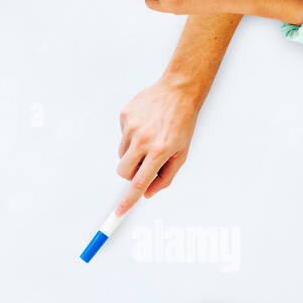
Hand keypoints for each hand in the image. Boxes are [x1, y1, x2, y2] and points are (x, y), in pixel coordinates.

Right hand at [116, 76, 202, 213]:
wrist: (179, 90)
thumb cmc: (182, 123)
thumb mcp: (182, 152)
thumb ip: (166, 176)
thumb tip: (148, 193)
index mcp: (161, 150)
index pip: (140, 182)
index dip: (129, 199)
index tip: (119, 212)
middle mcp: (144, 139)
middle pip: (123, 171)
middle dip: (130, 173)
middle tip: (143, 163)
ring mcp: (132, 126)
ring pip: (121, 154)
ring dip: (132, 152)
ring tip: (149, 137)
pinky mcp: (125, 116)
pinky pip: (121, 136)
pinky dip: (131, 135)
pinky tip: (145, 124)